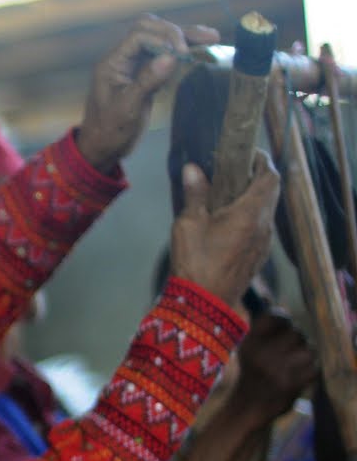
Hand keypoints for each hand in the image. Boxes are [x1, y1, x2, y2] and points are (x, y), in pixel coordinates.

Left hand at [78, 15, 219, 172]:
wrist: (103, 148)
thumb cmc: (109, 131)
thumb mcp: (127, 109)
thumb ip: (147, 82)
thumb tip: (171, 57)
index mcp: (112, 63)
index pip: (139, 35)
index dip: (163, 38)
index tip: (182, 53)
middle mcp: (123, 58)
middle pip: (150, 29)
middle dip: (176, 32)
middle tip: (202, 41)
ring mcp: (135, 65)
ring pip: (160, 40)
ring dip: (184, 37)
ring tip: (212, 38)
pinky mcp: (146, 74)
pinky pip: (165, 55)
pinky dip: (182, 51)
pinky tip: (203, 49)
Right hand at [170, 153, 279, 308]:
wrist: (204, 305)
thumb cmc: (196, 261)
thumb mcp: (188, 224)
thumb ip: (195, 194)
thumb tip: (193, 168)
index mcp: (251, 212)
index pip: (270, 176)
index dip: (261, 161)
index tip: (245, 155)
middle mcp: (265, 225)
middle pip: (271, 192)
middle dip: (257, 179)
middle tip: (233, 174)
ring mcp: (264, 244)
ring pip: (266, 212)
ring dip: (254, 200)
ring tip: (228, 199)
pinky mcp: (258, 257)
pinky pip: (260, 229)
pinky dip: (250, 218)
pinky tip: (229, 225)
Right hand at [223, 307, 317, 426]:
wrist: (249, 408)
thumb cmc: (252, 373)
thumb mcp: (248, 347)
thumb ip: (260, 325)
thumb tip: (267, 297)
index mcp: (250, 343)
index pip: (274, 316)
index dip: (283, 318)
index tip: (283, 324)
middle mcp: (262, 354)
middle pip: (296, 332)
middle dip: (296, 340)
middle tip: (287, 352)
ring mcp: (278, 369)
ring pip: (308, 349)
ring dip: (304, 356)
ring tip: (292, 366)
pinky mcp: (292, 383)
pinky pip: (313, 367)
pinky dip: (309, 371)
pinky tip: (296, 377)